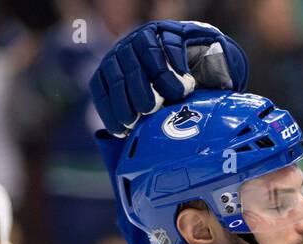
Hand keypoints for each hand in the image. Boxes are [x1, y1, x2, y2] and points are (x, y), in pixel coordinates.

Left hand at [90, 20, 247, 135]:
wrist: (200, 61)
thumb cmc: (172, 94)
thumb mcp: (151, 108)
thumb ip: (137, 121)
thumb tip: (125, 154)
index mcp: (111, 70)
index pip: (102, 89)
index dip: (111, 111)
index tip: (125, 128)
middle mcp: (123, 50)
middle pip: (123, 75)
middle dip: (135, 97)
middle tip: (150, 111)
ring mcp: (145, 36)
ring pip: (146, 57)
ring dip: (160, 81)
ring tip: (175, 97)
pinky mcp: (169, 30)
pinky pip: (169, 45)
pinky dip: (177, 64)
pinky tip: (185, 78)